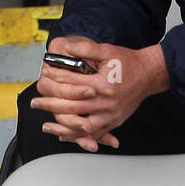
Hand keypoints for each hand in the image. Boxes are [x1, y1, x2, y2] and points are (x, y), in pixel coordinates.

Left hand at [31, 39, 169, 151]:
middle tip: (35, 103)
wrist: (150, 74)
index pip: (72, 83)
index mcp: (102, 84)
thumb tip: (65, 48)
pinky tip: (65, 135)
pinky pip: (94, 134)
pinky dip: (78, 137)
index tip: (43, 75)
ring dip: (61, 127)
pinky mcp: (114, 121)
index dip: (55, 78)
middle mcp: (106, 103)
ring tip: (46, 126)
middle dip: (50, 105)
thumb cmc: (128, 62)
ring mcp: (110, 115)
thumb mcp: (107, 50)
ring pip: (81, 127)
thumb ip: (85, 48)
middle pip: (72, 108)